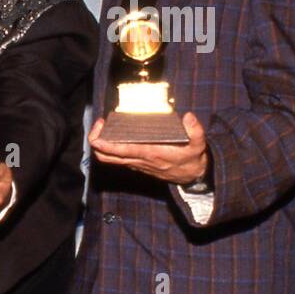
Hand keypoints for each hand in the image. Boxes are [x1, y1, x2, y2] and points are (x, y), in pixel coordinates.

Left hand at [88, 111, 208, 183]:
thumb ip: (196, 131)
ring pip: (109, 159)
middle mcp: (139, 160)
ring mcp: (136, 164)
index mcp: (150, 154)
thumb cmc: (192, 159)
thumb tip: (189, 117)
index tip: (101, 125)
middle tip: (100, 124)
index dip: (104, 141)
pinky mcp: (137, 164)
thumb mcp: (198, 145)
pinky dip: (110, 149)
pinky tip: (113, 135)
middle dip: (96, 141)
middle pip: (106, 157)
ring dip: (101, 145)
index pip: (119, 150)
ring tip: (103, 127)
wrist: (192, 176)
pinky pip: (117, 159)